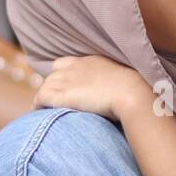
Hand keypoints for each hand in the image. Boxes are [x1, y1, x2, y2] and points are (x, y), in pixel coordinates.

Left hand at [33, 55, 148, 120]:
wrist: (132, 93)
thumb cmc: (137, 91)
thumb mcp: (129, 82)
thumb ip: (122, 85)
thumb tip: (134, 95)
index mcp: (91, 61)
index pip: (66, 63)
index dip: (62, 75)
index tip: (64, 86)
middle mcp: (75, 67)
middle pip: (53, 75)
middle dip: (52, 87)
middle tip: (52, 103)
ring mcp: (66, 80)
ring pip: (45, 86)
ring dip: (44, 98)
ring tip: (43, 111)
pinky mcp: (60, 94)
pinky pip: (40, 97)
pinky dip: (38, 105)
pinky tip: (38, 114)